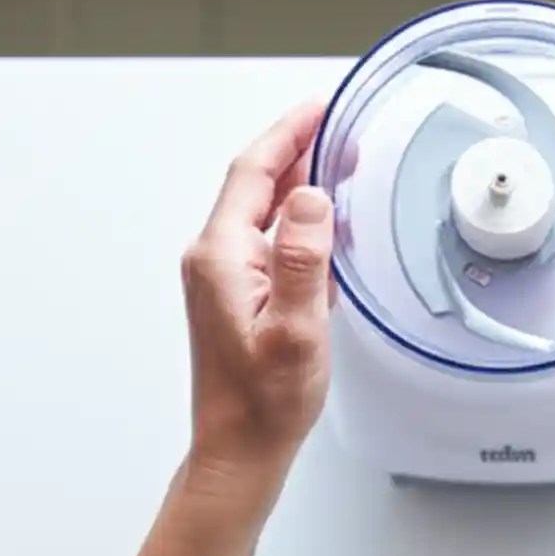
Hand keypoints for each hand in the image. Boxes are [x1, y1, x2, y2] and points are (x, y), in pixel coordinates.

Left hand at [180, 103, 336, 464]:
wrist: (240, 448)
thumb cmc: (264, 402)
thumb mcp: (297, 329)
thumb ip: (301, 257)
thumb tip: (310, 196)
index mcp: (221, 256)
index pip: (253, 171)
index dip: (288, 132)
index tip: (319, 107)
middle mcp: (213, 258)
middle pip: (255, 183)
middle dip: (298, 148)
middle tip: (340, 128)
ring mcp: (222, 275)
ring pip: (262, 208)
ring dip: (299, 181)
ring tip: (339, 164)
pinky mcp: (234, 292)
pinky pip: (266, 236)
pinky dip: (296, 216)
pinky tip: (323, 222)